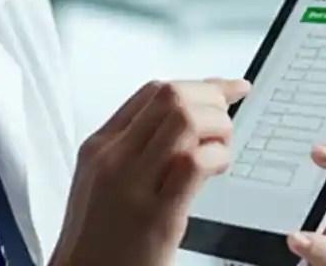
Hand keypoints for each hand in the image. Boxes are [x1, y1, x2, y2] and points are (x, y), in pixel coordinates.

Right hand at [50, 78, 249, 265]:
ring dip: (218, 127)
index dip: (200, 84)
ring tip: (223, 148)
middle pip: (171, 97)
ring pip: (185, 121)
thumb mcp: (102, 183)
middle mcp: (113, 158)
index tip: (228, 88)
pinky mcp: (155, 217)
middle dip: (213, 100)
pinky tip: (219, 168)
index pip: (153, 92)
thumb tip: (185, 122)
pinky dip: (218, 157)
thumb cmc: (97, 240)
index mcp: (99, 146)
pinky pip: (194, 164)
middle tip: (227, 123)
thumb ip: (135, 150)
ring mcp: (132, 185)